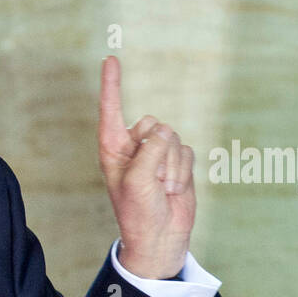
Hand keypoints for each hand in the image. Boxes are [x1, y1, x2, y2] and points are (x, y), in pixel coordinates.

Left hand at [96, 55, 194, 278]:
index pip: (111, 110)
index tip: (110, 59)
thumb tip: (164, 132)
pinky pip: (187, 151)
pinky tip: (173, 189)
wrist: (159, 237)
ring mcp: (156, 153)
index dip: (111, 85)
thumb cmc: (138, 211)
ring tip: (162, 188)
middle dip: (157, 151)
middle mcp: (133, 147)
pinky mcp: (177, 161)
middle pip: (153, 124)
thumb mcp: (138, 180)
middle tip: (152, 181)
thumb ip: (150, 149)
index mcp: (112, 149)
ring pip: (172, 138)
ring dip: (171, 166)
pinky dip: (183, 171)